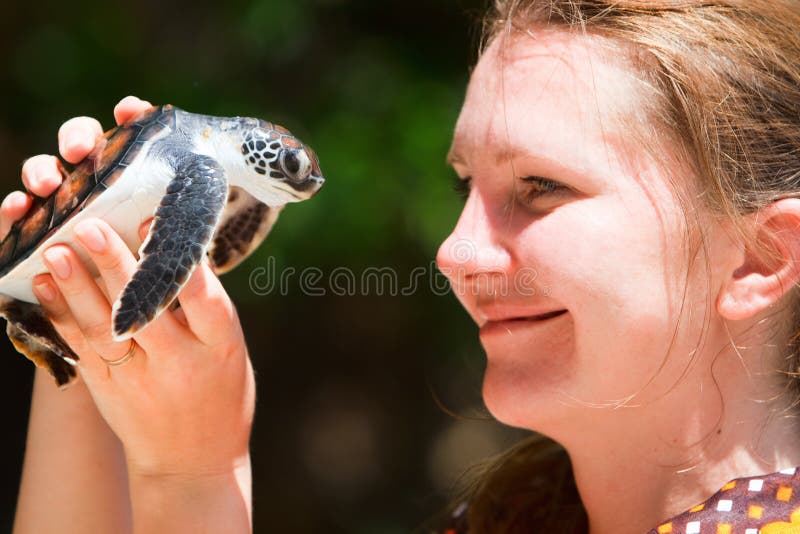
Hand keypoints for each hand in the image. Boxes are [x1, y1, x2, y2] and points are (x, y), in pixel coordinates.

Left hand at [2, 96, 254, 478]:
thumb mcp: (230, 350)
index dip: (174, 261)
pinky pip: (80, 347)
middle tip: (89, 225)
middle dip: (113, 265)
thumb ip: (205, 307)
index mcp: (220, 347)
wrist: (192, 462)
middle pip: (142, 308)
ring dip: (77, 287)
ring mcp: (139, 379)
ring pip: (103, 327)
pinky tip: (45, 286)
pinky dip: (61, 314)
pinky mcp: (107, 390)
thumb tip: (178, 249)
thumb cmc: (221, 394)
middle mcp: (179, 362)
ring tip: (55, 250)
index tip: (152, 225)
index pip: (199, 297)